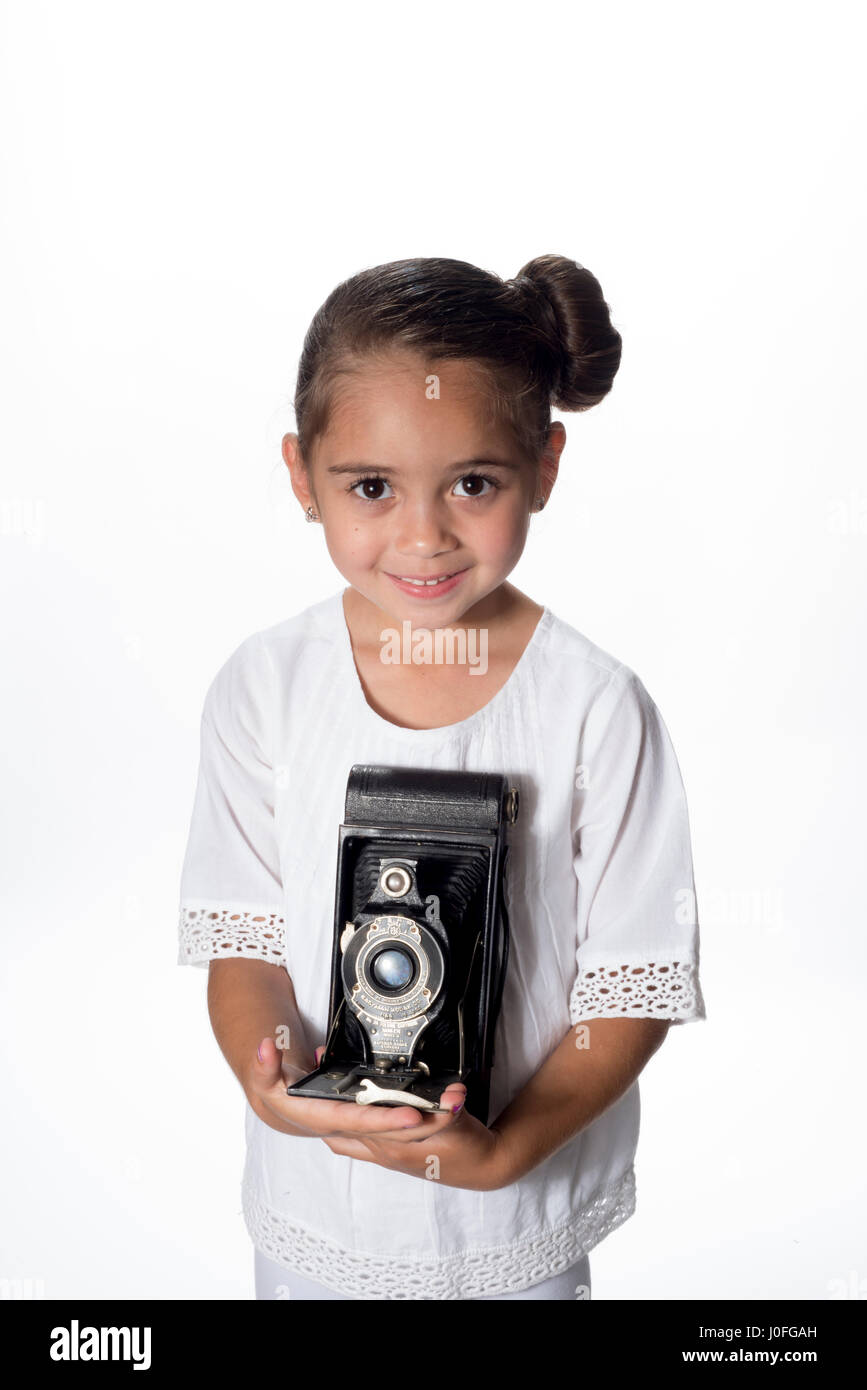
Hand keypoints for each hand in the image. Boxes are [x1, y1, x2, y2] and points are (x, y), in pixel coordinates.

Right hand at [248, 1037, 469, 1146]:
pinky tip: (444, 1105)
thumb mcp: (265, 1079)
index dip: (387, 1120)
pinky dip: (423, 1118)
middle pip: (390, 1132)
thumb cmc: (278, 1093)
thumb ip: (264, 1064)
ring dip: (430, 1121)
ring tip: (457, 1104)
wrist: (281, 1108)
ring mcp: (362, 1128)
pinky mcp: (371, 1122)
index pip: (362, 1121)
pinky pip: (401, 1124)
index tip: (411, 1115)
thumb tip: (266, 1047)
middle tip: (451, 1109)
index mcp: (328, 1118)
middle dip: (422, 1123)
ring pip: (401, 1131)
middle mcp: (349, 1128)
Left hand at [322, 1092, 510, 1190]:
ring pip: (344, 1140)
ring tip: (312, 1100)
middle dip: (322, 1111)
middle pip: (341, 1131)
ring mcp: (386, 1155)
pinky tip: (338, 1120)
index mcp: (394, 1143)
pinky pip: (356, 1145)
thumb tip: (452, 1098)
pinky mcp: (392, 1155)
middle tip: (304, 1086)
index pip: (358, 1120)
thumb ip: (453, 1110)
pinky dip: (344, 1132)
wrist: (481, 1167)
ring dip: (329, 1122)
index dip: (339, 1102)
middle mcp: (384, 1151)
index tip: (324, 1076)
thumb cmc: (467, 1147)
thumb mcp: (460, 1124)